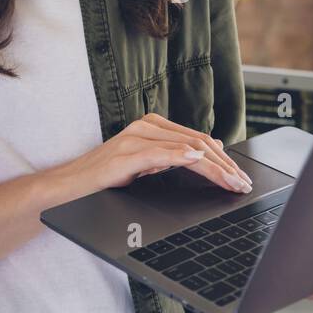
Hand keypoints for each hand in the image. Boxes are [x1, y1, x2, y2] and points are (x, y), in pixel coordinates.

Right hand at [51, 113, 254, 195]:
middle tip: (242, 182)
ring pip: (186, 148)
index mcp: (151, 127)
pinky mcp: (127, 153)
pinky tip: (199, 162)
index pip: (197, 139)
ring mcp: (136, 137)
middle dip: (225, 164)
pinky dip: (184, 157)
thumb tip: (199, 154)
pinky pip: (162, 153)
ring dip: (214, 166)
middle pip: (197, 142)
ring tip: (231, 182)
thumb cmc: (103, 178)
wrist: (69, 186)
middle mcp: (146, 126)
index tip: (239, 175)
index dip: (223, 157)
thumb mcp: (141, 166)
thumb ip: (166, 157)